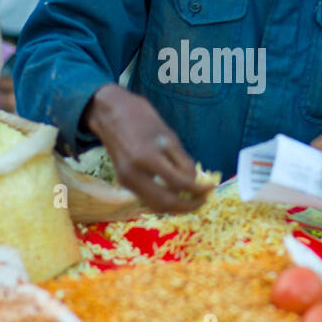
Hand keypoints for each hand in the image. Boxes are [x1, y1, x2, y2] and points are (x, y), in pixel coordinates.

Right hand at [84, 84, 214, 213]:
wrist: (109, 112)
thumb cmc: (141, 117)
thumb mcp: (168, 134)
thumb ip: (182, 160)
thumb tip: (194, 181)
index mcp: (147, 157)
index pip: (179, 183)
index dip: (198, 189)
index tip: (211, 187)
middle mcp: (134, 174)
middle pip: (165, 202)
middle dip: (188, 206)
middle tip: (203, 201)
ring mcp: (126, 180)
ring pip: (154, 205)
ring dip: (175, 208)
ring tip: (192, 201)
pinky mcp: (123, 181)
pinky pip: (146, 198)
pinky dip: (163, 200)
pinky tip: (175, 194)